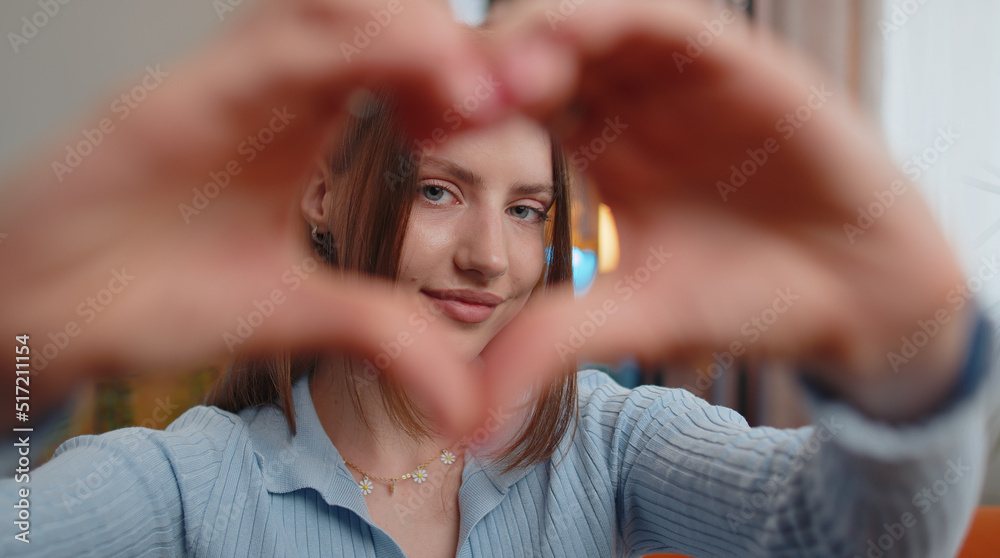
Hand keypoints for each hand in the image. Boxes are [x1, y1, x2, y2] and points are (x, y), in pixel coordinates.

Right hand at [0, 0, 497, 432]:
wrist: (43, 316)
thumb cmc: (156, 298)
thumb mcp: (293, 316)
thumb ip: (383, 336)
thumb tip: (469, 405)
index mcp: (304, 131)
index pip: (402, 74)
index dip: (471, 79)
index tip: (539, 106)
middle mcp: (272, 95)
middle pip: (379, 24)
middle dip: (461, 47)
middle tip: (535, 79)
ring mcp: (223, 88)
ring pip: (328, 11)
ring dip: (413, 33)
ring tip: (483, 81)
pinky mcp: (172, 101)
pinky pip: (268, 49)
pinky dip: (343, 46)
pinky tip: (412, 65)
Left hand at [482, 0, 971, 420]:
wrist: (855, 293)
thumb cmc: (740, 299)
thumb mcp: (629, 321)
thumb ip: (547, 346)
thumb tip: (464, 423)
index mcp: (590, 147)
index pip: (504, 102)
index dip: (454, 108)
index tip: (413, 133)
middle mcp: (624, 99)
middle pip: (531, 48)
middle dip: (482, 64)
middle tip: (446, 101)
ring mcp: (673, 73)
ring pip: (586, 18)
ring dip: (535, 36)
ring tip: (500, 80)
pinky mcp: (730, 57)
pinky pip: (660, 20)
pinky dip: (610, 22)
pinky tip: (568, 48)